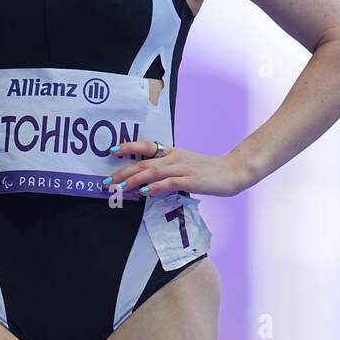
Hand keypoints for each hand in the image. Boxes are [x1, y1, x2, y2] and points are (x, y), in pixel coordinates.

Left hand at [102, 142, 253, 197]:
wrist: (233, 171)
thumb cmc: (210, 170)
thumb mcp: (187, 165)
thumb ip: (169, 171)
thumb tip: (149, 182)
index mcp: (173, 152)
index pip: (147, 146)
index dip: (129, 147)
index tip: (112, 151)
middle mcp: (175, 157)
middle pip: (144, 162)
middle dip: (122, 172)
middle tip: (106, 181)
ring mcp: (183, 168)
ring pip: (152, 172)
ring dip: (132, 180)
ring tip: (118, 187)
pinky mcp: (191, 180)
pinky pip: (169, 183)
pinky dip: (154, 187)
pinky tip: (143, 192)